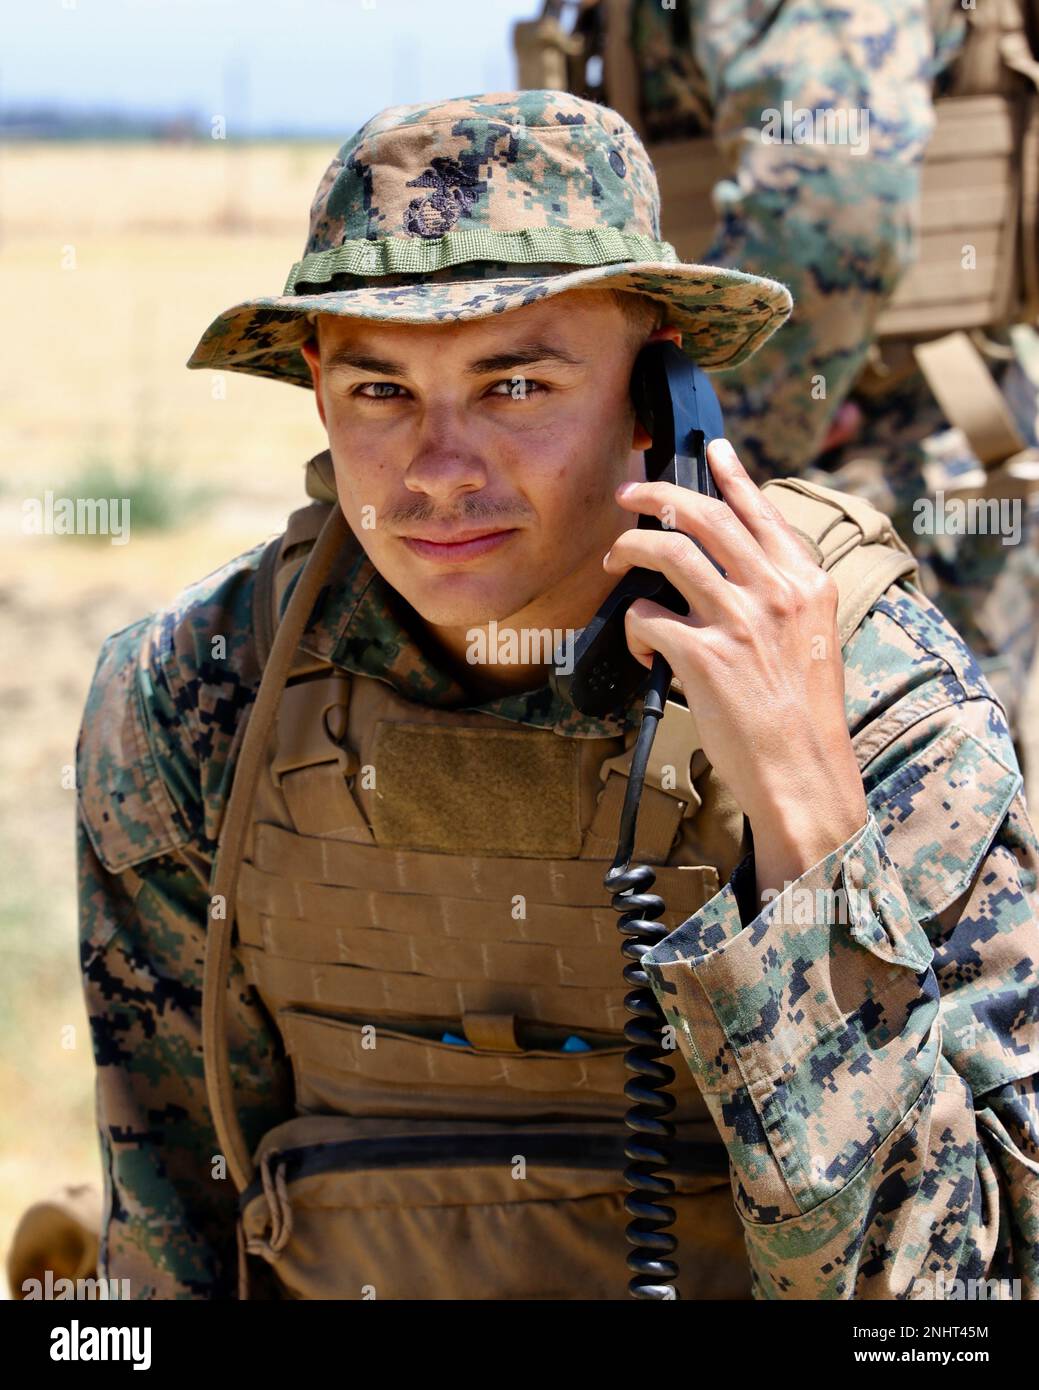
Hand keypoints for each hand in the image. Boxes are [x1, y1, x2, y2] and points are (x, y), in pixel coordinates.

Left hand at [603, 438, 867, 898]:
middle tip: (629, 493)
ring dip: (629, 548)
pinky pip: (646, 615)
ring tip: (614, 559)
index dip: (732, 474)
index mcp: (807, 583)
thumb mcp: (814, 640)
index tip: (711, 448)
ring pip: (666, 550)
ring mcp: (739, 619)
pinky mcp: (703, 654)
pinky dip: (635, 627)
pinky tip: (643, 648)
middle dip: (657, 494)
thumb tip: (738, 565)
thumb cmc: (802, 715)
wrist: (803, 772)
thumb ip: (783, 596)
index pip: (763, 511)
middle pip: (705, 515)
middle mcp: (776, 590)